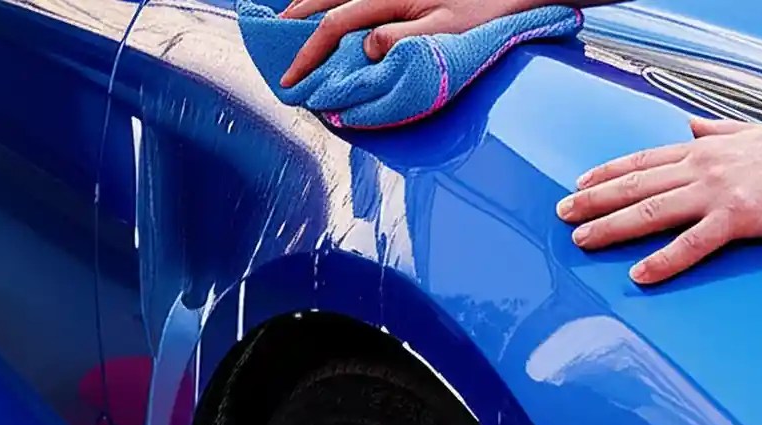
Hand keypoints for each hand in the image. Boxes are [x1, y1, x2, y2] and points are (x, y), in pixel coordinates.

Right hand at [278, 0, 537, 87]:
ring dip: (312, 3)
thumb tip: (366, 48)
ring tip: (293, 19)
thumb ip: (403, 40)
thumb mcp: (448, 33)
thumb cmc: (487, 8)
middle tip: (274, 40)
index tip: (291, 79)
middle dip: (298, 20)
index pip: (335, 24)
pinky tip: (332, 7)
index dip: (309, 53)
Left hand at [557, 118, 761, 283]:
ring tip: (582, 238)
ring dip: (611, 226)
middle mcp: (701, 167)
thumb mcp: (752, 132)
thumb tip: (689, 125)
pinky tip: (638, 274)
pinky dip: (662, 260)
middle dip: (593, 200)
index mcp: (704, 149)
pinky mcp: (736, 217)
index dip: (607, 173)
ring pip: (650, 211)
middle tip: (562, 213)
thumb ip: (716, 130)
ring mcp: (716, 192)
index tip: (579, 184)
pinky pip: (691, 244)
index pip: (642, 161)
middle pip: (635, 186)